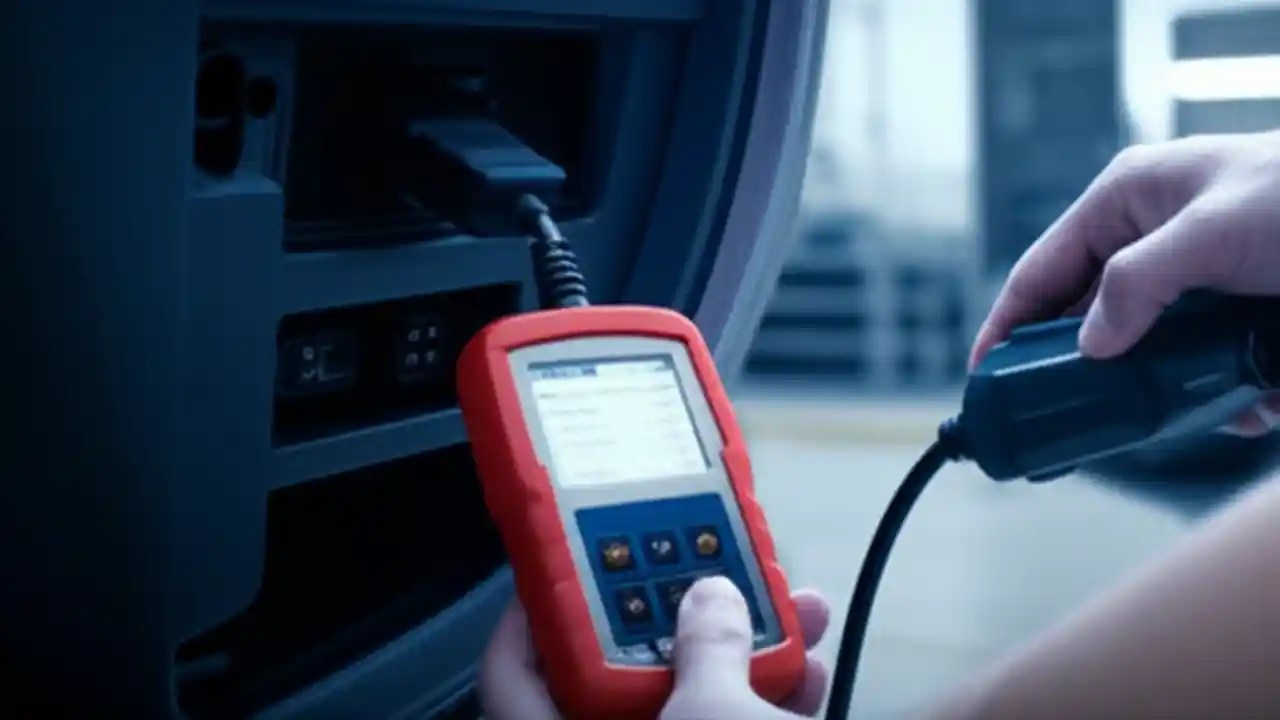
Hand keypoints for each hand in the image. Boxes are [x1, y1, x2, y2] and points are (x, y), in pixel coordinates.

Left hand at [478, 576, 830, 719]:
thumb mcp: (713, 717)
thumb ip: (707, 645)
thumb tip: (709, 596)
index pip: (511, 672)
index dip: (535, 609)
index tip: (573, 556)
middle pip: (614, 679)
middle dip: (674, 618)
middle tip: (708, 568)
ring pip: (683, 708)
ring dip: (740, 656)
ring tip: (792, 608)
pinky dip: (760, 707)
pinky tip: (809, 672)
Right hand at [970, 131, 1279, 435]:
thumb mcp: (1212, 233)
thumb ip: (1138, 283)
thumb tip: (1091, 345)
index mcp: (1126, 200)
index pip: (1042, 270)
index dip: (1006, 324)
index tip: (984, 377)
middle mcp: (1150, 238)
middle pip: (1086, 316)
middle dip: (1086, 369)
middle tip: (1068, 418)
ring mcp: (1192, 279)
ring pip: (1144, 349)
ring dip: (1160, 389)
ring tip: (1178, 416)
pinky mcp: (1231, 314)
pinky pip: (1199, 362)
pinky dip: (1218, 392)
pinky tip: (1249, 404)